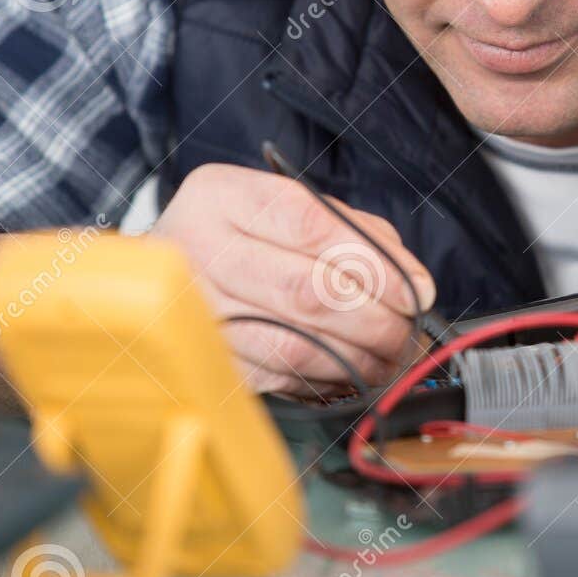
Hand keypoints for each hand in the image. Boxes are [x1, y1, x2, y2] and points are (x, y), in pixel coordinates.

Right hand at [151, 163, 435, 396]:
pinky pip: (280, 378)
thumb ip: (357, 234)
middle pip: (306, 290)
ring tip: (390, 357)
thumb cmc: (243, 235)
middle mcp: (195, 249)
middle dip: (376, 318)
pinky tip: (351, 372)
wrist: (161, 272)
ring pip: (296, 345)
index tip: (416, 291)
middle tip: (408, 330)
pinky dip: (328, 380)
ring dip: (359, 358)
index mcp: (221, 196)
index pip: (310, 226)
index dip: (374, 263)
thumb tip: (415, 286)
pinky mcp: (204, 360)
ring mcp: (195, 312)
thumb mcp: (290, 208)